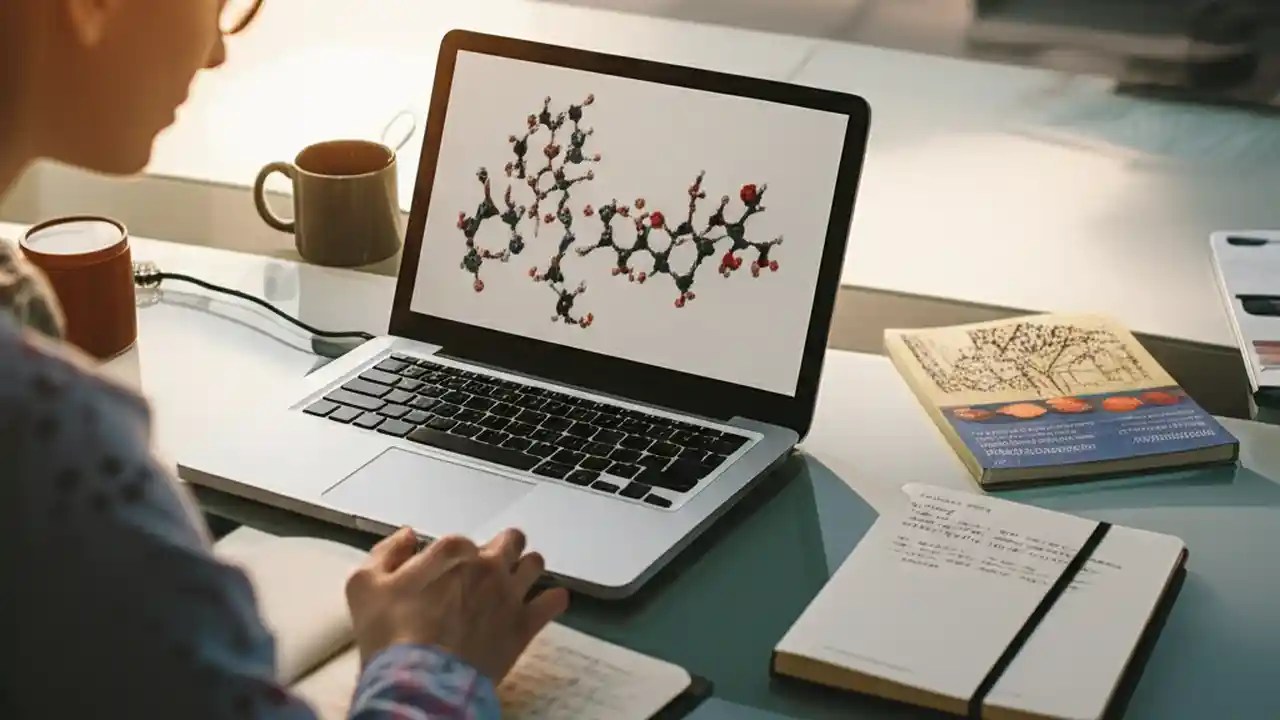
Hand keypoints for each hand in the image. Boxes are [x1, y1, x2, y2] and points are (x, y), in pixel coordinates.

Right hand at [345, 526, 569, 683]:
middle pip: (510, 540)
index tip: (448, 568)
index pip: (461, 540)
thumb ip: (386, 553)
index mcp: (451, 552)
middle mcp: (487, 566)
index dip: (454, 554)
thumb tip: (406, 535)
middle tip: (492, 565)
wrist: (421, 681)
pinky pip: (555, 601)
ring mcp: (510, 595)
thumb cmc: (390, 634)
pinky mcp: (525, 625)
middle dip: (503, 548)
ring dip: (527, 569)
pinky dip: (553, 600)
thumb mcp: (364, 586)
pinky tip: (546, 603)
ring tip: (517, 581)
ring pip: (535, 564)